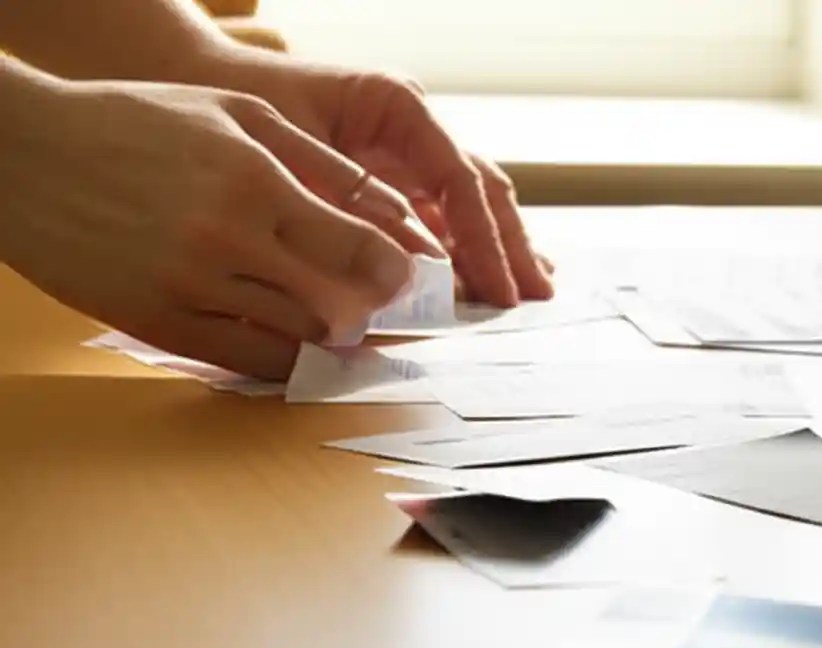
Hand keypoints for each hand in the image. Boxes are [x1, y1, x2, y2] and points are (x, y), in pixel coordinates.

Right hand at [0, 78, 441, 378]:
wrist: (25, 155)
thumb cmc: (135, 122)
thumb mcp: (235, 111)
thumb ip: (314, 158)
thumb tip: (384, 207)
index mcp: (255, 181)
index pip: (358, 247)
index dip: (394, 273)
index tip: (404, 279)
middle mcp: (229, 240)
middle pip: (335, 302)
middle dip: (369, 311)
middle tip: (378, 308)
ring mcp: (191, 287)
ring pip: (295, 337)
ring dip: (329, 339)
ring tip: (338, 326)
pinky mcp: (157, 324)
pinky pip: (244, 361)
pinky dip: (282, 361)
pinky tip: (295, 349)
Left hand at [223, 54, 554, 306]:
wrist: (193, 81)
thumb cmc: (234, 109)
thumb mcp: (292, 158)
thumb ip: (354, 208)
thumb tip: (414, 267)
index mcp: (396, 104)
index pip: (459, 178)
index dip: (483, 238)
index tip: (498, 288)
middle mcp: (413, 124)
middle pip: (481, 187)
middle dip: (509, 245)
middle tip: (534, 299)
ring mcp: (407, 148)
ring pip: (472, 199)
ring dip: (501, 245)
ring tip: (533, 288)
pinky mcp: (392, 174)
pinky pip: (444, 211)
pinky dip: (469, 244)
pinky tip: (493, 275)